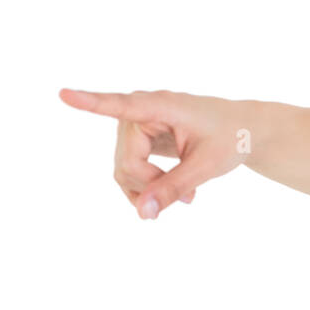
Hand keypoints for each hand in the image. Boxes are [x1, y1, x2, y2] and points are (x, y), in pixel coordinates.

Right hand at [59, 88, 250, 218]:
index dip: (91, 103)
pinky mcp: (137, 137)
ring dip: (148, 188)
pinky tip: (166, 196)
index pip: (121, 105)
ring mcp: (136, 124)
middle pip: (126, 160)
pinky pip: (126, 169)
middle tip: (188, 198)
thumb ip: (173, 189)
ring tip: (185, 196)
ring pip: (123, 168)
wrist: (244, 130)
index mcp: (163, 105)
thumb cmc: (230, 139)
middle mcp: (143, 110)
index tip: (64, 94)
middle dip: (151, 184)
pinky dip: (144, 186)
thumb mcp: (206, 167)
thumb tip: (142, 215)